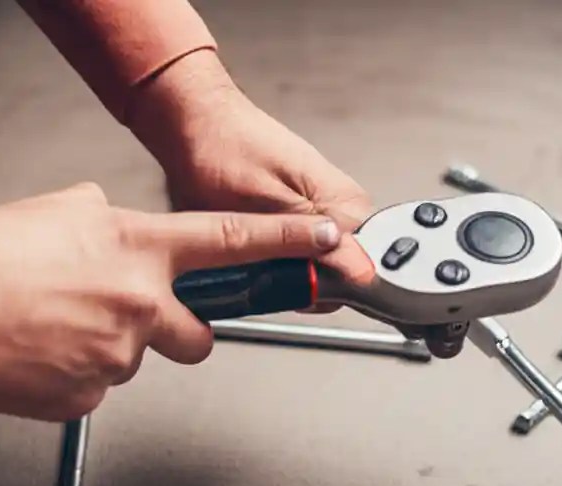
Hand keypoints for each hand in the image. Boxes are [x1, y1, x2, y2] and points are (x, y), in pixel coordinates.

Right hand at [0, 183, 342, 420]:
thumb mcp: (61, 209)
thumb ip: (107, 222)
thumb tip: (115, 231)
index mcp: (139, 249)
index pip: (233, 243)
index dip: (288, 242)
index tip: (328, 240)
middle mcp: (141, 305)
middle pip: (200, 336)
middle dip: (179, 333)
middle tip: (133, 322)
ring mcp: (117, 357)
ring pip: (134, 363)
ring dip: (106, 351)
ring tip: (53, 331)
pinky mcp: (86, 398)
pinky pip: (93, 392)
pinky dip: (70, 378)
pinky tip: (37, 357)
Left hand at [128, 51, 462, 356]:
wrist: (197, 123)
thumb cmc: (223, 148)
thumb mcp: (267, 204)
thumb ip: (315, 242)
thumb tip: (360, 273)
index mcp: (347, 203)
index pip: (364, 268)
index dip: (331, 286)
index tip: (295, 285)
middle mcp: (343, 207)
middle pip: (341, 274)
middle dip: (304, 283)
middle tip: (262, 266)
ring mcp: (323, 212)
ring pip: (319, 268)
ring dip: (286, 272)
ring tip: (251, 250)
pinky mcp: (302, 216)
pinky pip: (301, 255)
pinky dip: (276, 260)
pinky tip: (253, 247)